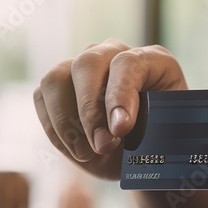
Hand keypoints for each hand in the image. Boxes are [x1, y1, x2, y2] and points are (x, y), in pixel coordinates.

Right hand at [34, 38, 187, 180]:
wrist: (140, 152)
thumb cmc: (158, 140)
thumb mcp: (165, 136)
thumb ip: (151, 129)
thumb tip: (118, 129)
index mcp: (151, 60)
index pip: (127, 64)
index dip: (120, 95)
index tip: (121, 129)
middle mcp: (112, 54)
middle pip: (86, 64)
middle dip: (89, 110)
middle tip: (102, 146)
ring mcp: (81, 66)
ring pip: (56, 79)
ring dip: (66, 121)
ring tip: (87, 153)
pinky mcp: (57, 84)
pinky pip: (42, 97)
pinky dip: (54, 129)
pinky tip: (76, 150)